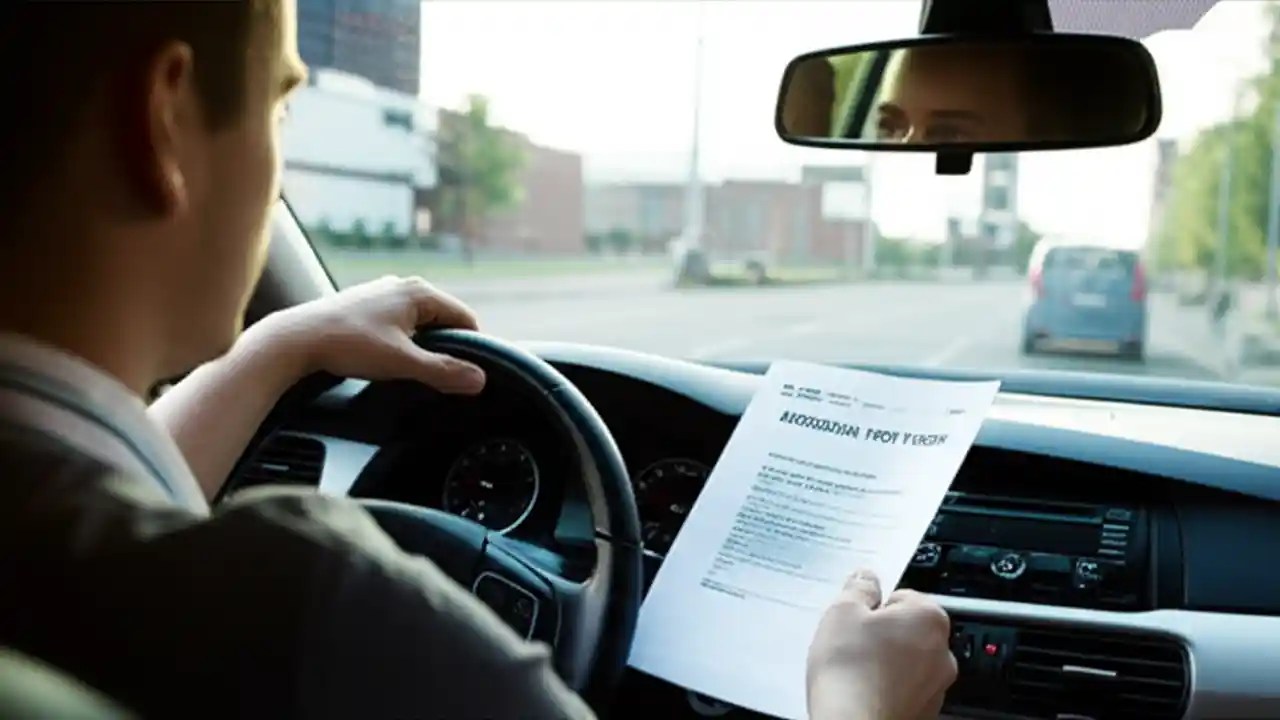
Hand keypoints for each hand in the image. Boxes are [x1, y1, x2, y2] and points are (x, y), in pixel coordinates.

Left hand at [254, 275, 485, 393]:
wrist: (295, 339)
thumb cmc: (348, 345)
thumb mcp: (402, 362)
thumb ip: (443, 371)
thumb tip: (479, 379)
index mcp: (419, 292)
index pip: (465, 318)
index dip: (471, 348)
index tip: (466, 374)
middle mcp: (404, 285)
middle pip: (444, 320)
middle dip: (446, 347)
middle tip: (438, 376)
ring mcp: (384, 292)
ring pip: (420, 322)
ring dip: (422, 345)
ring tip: (410, 369)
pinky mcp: (367, 304)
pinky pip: (400, 322)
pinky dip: (403, 340)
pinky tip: (388, 358)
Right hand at [806, 570, 956, 719]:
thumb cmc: (851, 672)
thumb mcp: (842, 612)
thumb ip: (858, 589)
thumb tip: (866, 579)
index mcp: (928, 618)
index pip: (903, 597)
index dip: (874, 606)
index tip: (857, 616)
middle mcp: (942, 652)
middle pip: (908, 630)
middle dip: (881, 634)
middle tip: (851, 643)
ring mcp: (935, 687)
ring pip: (907, 662)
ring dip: (885, 662)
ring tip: (854, 671)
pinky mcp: (924, 712)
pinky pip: (904, 690)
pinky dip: (886, 688)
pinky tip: (862, 692)